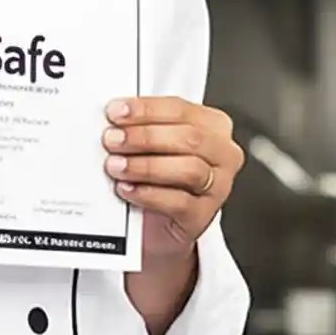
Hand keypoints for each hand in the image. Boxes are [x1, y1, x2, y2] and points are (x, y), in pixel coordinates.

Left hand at [102, 97, 243, 263]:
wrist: (159, 225)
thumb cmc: (159, 176)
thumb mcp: (155, 144)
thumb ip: (142, 126)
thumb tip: (116, 118)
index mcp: (213, 126)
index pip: (181, 109)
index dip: (146, 110)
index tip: (117, 112)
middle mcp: (222, 154)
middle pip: (189, 138)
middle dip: (145, 137)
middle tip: (113, 139)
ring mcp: (217, 186)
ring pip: (189, 170)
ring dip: (146, 166)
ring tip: (117, 166)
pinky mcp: (203, 215)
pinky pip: (179, 202)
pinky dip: (149, 194)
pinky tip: (128, 189)